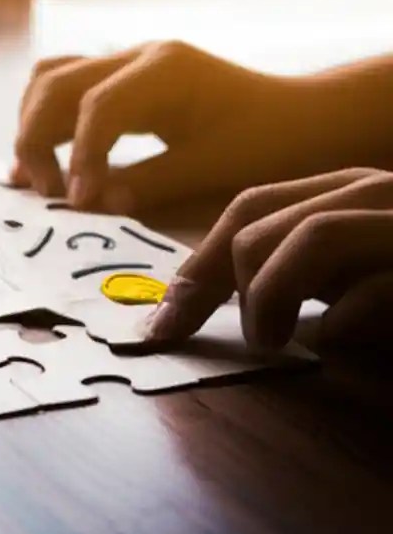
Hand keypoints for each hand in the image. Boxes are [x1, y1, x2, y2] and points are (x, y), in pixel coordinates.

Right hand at [12, 40, 390, 212]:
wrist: (303, 118)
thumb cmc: (268, 142)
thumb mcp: (212, 169)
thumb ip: (146, 185)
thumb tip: (90, 204)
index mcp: (164, 70)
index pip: (97, 107)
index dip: (79, 157)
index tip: (76, 202)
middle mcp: (138, 56)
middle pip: (55, 85)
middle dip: (38, 139)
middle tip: (47, 194)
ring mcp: (126, 62)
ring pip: (49, 79)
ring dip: (33, 126)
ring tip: (37, 178)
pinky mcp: (123, 79)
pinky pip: (65, 88)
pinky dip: (46, 122)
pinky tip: (47, 163)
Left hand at [144, 168, 392, 350]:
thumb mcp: (354, 272)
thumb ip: (301, 272)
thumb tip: (211, 303)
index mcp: (344, 191)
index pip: (248, 210)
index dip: (196, 269)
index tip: (161, 326)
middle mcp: (374, 194)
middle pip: (261, 221)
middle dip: (223, 285)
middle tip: (239, 340)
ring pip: (314, 236)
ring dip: (273, 295)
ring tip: (272, 342)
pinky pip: (375, 287)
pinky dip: (342, 321)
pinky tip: (337, 342)